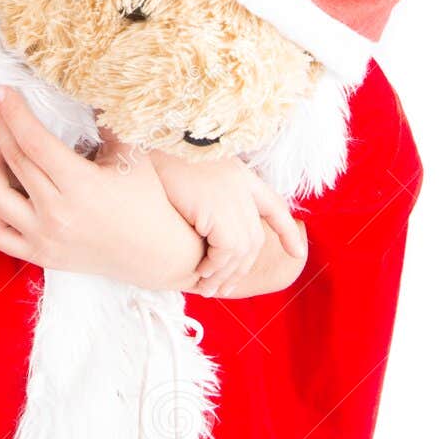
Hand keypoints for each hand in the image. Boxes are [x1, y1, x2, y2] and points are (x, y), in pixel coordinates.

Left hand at [0, 87, 205, 293]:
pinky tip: (5, 191)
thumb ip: (106, 123)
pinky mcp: (42, 256)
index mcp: (82, 185)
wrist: (156, 255)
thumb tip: (83, 88)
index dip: (14, 112)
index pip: (35, 141)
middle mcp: (58, 213)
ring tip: (1, 149)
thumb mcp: (132, 155)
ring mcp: (46, 239)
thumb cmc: (146, 199)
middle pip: (14, 160)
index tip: (0, 90)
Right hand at [147, 146, 306, 298]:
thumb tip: (207, 226)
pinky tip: (201, 273)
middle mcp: (241, 183)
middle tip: (223, 288)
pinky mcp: (218, 208)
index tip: (298, 252)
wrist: (140, 150)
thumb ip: (207, 195)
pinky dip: (215, 266)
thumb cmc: (156, 164)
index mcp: (238, 173)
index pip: (274, 205)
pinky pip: (226, 250)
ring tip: (208, 288)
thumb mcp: (190, 176)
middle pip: (255, 237)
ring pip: (242, 249)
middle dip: (242, 268)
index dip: (286, 230)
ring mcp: (232, 195)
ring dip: (225, 274)